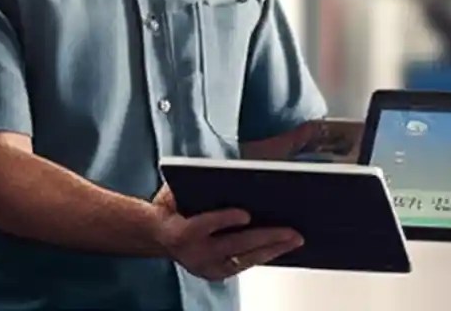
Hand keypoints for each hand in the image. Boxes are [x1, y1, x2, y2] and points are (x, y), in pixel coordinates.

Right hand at [150, 185, 303, 280]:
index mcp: (181, 231)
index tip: (246, 214)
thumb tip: (218, 175)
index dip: (224, 219)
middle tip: (291, 231)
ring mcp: (205, 267)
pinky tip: (281, 246)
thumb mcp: (171, 190)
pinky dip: (263, 255)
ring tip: (294, 239)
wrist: (156, 234)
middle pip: (234, 245)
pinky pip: (244, 265)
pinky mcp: (215, 274)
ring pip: (244, 259)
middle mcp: (194, 254)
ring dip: (272, 249)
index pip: (204, 225)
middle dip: (265, 237)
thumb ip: (189, 184)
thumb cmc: (170, 206)